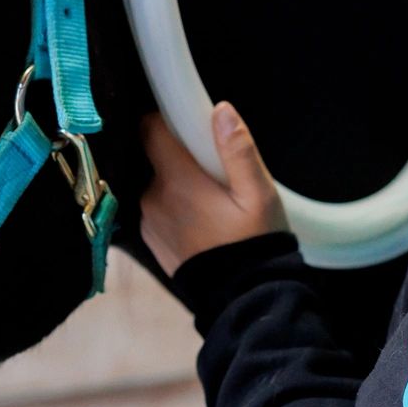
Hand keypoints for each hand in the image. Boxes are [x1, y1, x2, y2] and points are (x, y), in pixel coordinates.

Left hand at [138, 101, 287, 273]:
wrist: (244, 295)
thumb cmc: (254, 242)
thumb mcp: (258, 194)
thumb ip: (238, 150)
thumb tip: (221, 111)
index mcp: (177, 180)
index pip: (150, 130)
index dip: (164, 118)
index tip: (185, 121)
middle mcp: (153, 197)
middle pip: (157, 157)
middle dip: (181, 156)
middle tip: (214, 172)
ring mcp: (149, 220)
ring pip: (158, 184)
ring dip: (178, 184)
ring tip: (212, 201)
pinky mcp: (151, 238)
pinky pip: (158, 208)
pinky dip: (174, 207)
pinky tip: (202, 220)